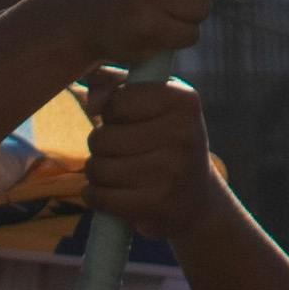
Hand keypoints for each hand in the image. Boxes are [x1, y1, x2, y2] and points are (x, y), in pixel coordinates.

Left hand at [79, 73, 229, 240]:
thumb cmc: (165, 142)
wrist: (197, 200)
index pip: (117, 101)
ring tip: (121, 174)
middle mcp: (183, 134)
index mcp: (184, 100)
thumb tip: (92, 102)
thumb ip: (115, 84)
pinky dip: (97, 197)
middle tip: (125, 153)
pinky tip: (115, 195)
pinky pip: (99, 196)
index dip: (112, 114)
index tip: (131, 124)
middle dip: (102, 146)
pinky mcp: (157, 205)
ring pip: (97, 168)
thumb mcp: (153, 103)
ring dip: (98, 173)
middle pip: (101, 137)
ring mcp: (172, 171)